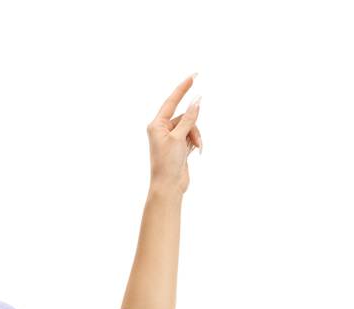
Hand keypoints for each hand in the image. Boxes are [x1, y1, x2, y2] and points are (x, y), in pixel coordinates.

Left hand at [147, 74, 202, 195]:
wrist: (169, 186)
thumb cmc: (168, 164)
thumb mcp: (179, 138)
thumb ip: (189, 118)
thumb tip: (197, 101)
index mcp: (156, 125)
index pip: (171, 101)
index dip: (183, 88)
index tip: (194, 76)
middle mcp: (162, 130)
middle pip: (185, 117)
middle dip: (194, 126)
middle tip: (194, 141)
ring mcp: (171, 138)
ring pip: (191, 127)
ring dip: (196, 136)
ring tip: (196, 148)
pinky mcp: (178, 146)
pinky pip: (192, 136)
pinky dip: (195, 142)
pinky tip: (196, 152)